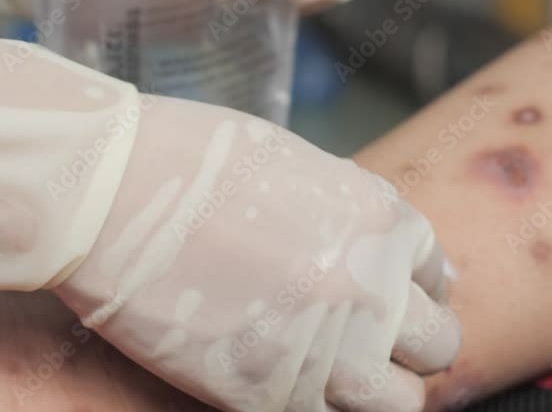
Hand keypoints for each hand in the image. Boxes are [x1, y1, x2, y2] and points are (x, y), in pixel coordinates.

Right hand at [53, 98, 460, 411]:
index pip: (437, 278)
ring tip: (331, 371)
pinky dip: (315, 405)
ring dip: (377, 390)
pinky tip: (281, 375)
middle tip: (363, 341)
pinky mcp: (270, 394)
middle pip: (438, 345)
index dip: (409, 292)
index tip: (380, 300)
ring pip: (401, 402)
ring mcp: (329, 348)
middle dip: (408, 345)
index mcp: (383, 222)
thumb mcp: (304, 170)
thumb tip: (407, 258)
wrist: (113, 191)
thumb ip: (363, 217)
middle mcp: (373, 289)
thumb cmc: (196, 164)